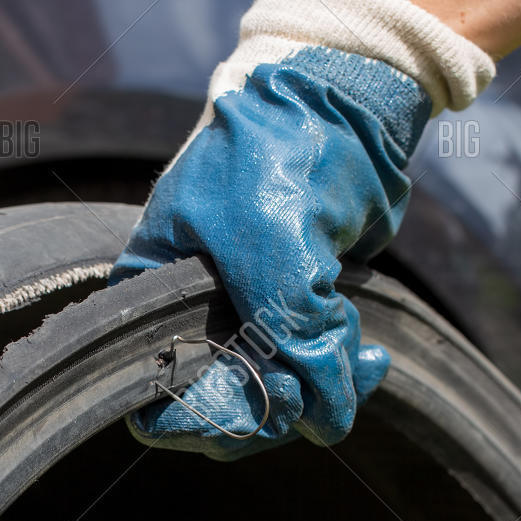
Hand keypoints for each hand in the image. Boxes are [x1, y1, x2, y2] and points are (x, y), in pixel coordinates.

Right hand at [109, 0, 492, 460]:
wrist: (339, 100)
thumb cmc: (278, 159)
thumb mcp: (276, 256)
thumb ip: (294, 343)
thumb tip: (326, 420)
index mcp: (151, 296)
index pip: (156, 401)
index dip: (206, 417)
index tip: (257, 402)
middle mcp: (188, 315)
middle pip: (219, 408)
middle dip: (274, 408)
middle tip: (313, 394)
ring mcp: (242, 313)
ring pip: (272, 397)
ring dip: (320, 392)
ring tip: (358, 362)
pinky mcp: (292, 308)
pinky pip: (310, 372)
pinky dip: (342, 374)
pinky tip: (369, 358)